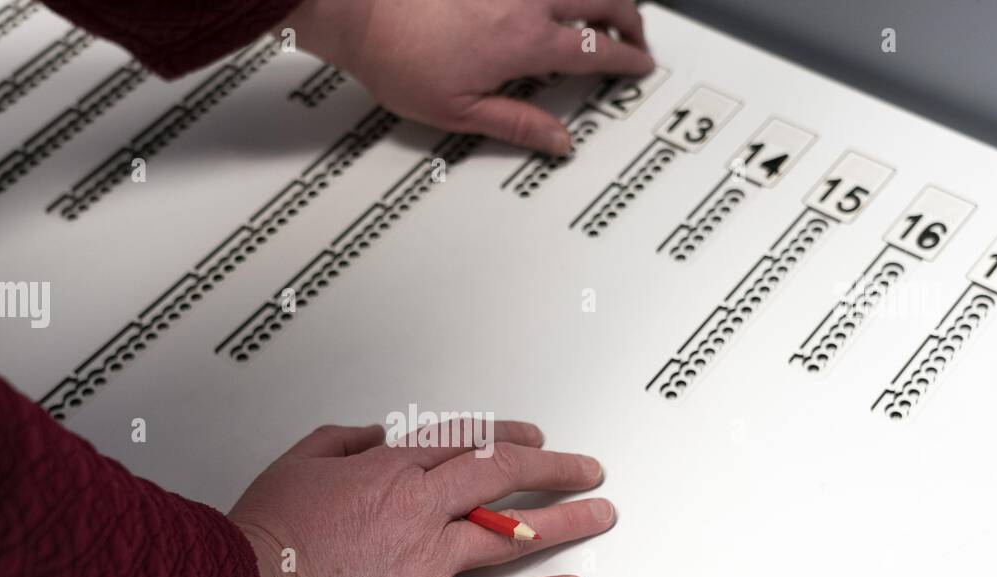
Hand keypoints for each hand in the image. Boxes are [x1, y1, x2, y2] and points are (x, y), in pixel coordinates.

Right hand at [220, 421, 614, 576]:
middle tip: (587, 469)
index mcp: (389, 469)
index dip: (508, 437)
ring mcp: (426, 560)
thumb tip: (374, 434)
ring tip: (599, 516)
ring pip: (511, 535)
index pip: (467, 442)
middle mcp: (417, 508)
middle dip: (555, 469)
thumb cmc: (266, 538)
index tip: (535, 439)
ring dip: (563, 523)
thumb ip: (342, 440)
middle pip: (503, 477)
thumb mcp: (297, 464)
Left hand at [284, 0, 654, 155]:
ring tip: (604, 13)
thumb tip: (557, 142)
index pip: (597, 49)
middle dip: (628, 17)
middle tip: (633, 36)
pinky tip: (558, 1)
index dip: (626, 59)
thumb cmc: (396, 57)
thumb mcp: (457, 112)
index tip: (639, 65)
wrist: (356, 8)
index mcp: (525, 41)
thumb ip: (516, 124)